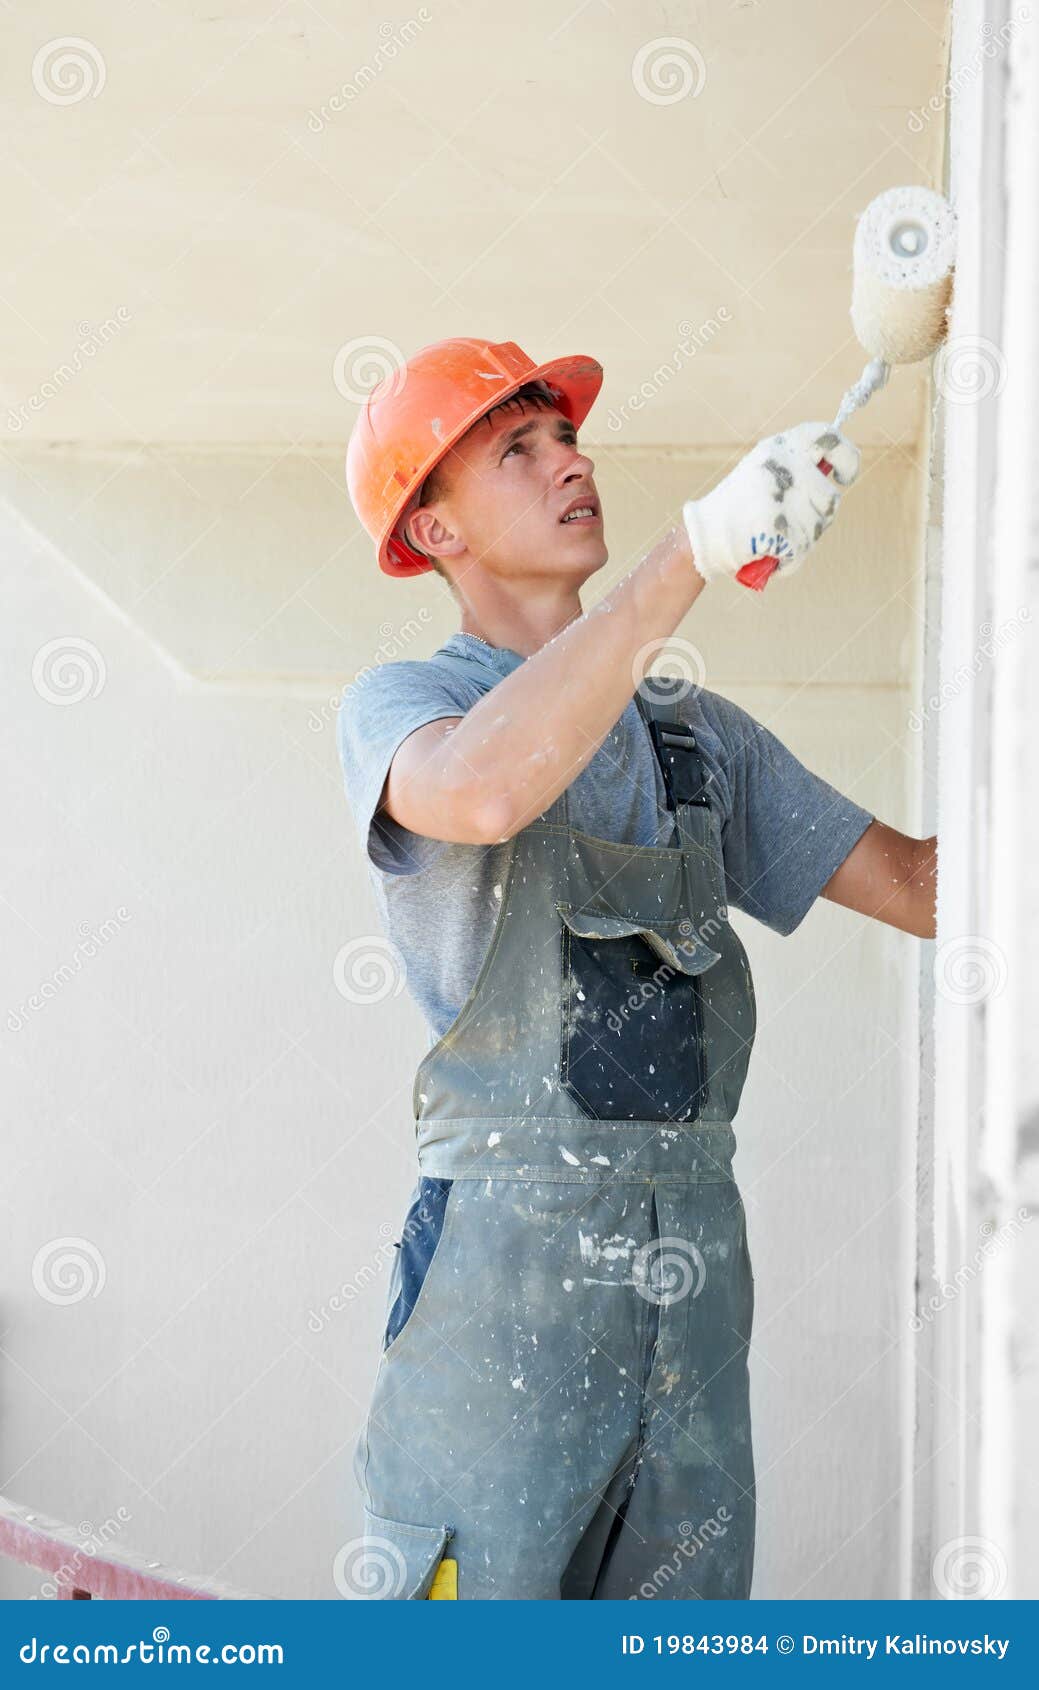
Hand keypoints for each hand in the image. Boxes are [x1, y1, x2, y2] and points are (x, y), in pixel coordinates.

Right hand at [682, 421, 860, 587]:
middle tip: (795, 523)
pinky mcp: (780, 527)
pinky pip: (803, 548)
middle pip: (830, 496)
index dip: (847, 456)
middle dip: (819, 515)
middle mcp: (784, 467)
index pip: (829, 438)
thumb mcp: (764, 470)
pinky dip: (790, 559)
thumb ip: (797, 465)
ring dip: (805, 538)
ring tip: (777, 537)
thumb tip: (834, 470)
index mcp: (780, 447)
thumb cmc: (738, 506)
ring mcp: (783, 497)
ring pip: (820, 525)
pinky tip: (770, 553)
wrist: (706, 535)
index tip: (845, 476)